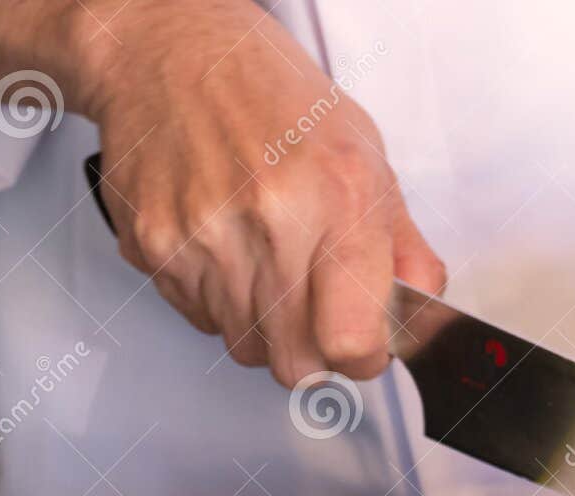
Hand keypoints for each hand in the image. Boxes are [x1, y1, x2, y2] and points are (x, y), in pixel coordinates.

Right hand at [78, 0, 445, 386]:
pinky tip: (227, 246)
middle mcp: (269, 220)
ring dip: (264, 324)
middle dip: (315, 349)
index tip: (365, 346)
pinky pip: (198, 317)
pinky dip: (217, 299)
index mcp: (337, 198)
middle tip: (318, 307)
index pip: (350, 340)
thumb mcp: (368, 158)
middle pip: (296, 362)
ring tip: (268, 260)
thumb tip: (421, 311)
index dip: (363, 359)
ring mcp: (201, 236)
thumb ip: (404, 246)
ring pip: (245, 346)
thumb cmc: (276, 100)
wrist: (174, 53)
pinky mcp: (152, 245)